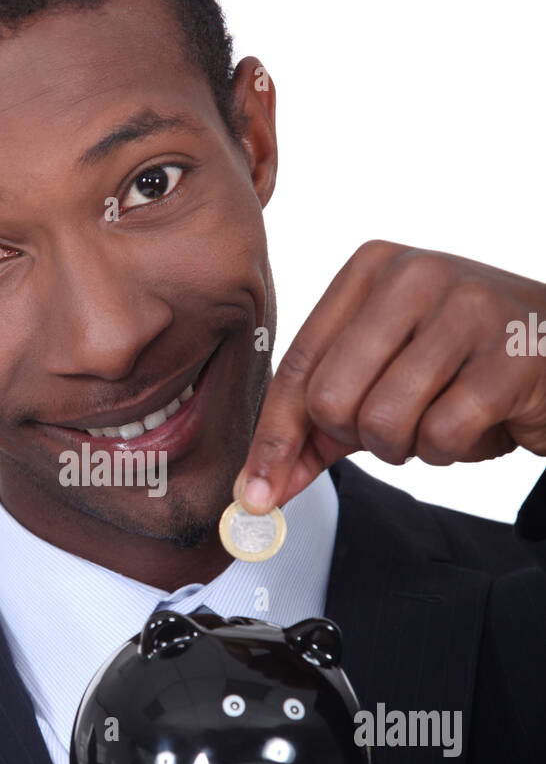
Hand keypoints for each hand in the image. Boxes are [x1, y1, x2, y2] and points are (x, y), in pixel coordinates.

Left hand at [234, 239, 545, 513]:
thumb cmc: (467, 366)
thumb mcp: (382, 382)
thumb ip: (316, 431)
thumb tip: (257, 490)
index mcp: (371, 271)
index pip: (299, 365)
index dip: (273, 438)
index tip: (254, 492)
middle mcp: (414, 275)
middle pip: (332, 400)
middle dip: (359, 437)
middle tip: (399, 425)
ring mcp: (467, 309)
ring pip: (383, 422)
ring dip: (408, 446)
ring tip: (442, 415)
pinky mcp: (509, 356)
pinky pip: (441, 436)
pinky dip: (452, 449)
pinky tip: (478, 420)